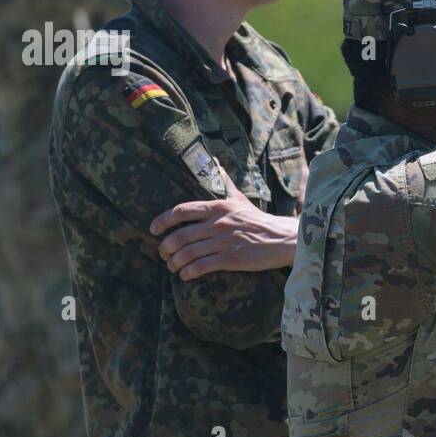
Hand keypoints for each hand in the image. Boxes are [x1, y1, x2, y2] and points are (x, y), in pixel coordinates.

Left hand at [150, 163, 298, 278]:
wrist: (282, 239)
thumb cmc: (257, 219)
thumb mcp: (238, 198)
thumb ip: (222, 181)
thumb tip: (214, 160)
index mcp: (217, 207)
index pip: (181, 211)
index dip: (162, 221)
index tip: (154, 229)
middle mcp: (217, 224)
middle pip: (179, 236)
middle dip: (165, 248)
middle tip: (164, 254)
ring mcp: (223, 242)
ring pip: (187, 254)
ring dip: (175, 262)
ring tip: (173, 267)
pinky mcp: (231, 259)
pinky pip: (201, 267)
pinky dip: (189, 273)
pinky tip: (186, 276)